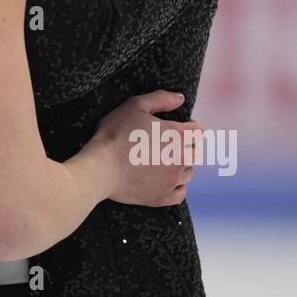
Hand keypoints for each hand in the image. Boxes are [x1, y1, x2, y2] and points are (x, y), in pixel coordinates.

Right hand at [87, 90, 200, 206]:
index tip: (178, 128)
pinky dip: (177, 187)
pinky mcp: (162, 197)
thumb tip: (180, 98)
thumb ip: (161, 99)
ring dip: (181, 166)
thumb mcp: (135, 106)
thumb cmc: (115, 134)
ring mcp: (173, 180)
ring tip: (164, 162)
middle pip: (195, 152)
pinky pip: (181, 193)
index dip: (189, 127)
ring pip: (189, 172)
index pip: (197, 131)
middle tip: (167, 144)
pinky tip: (167, 181)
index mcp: (177, 135)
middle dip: (186, 146)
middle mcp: (181, 158)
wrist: (100, 168)